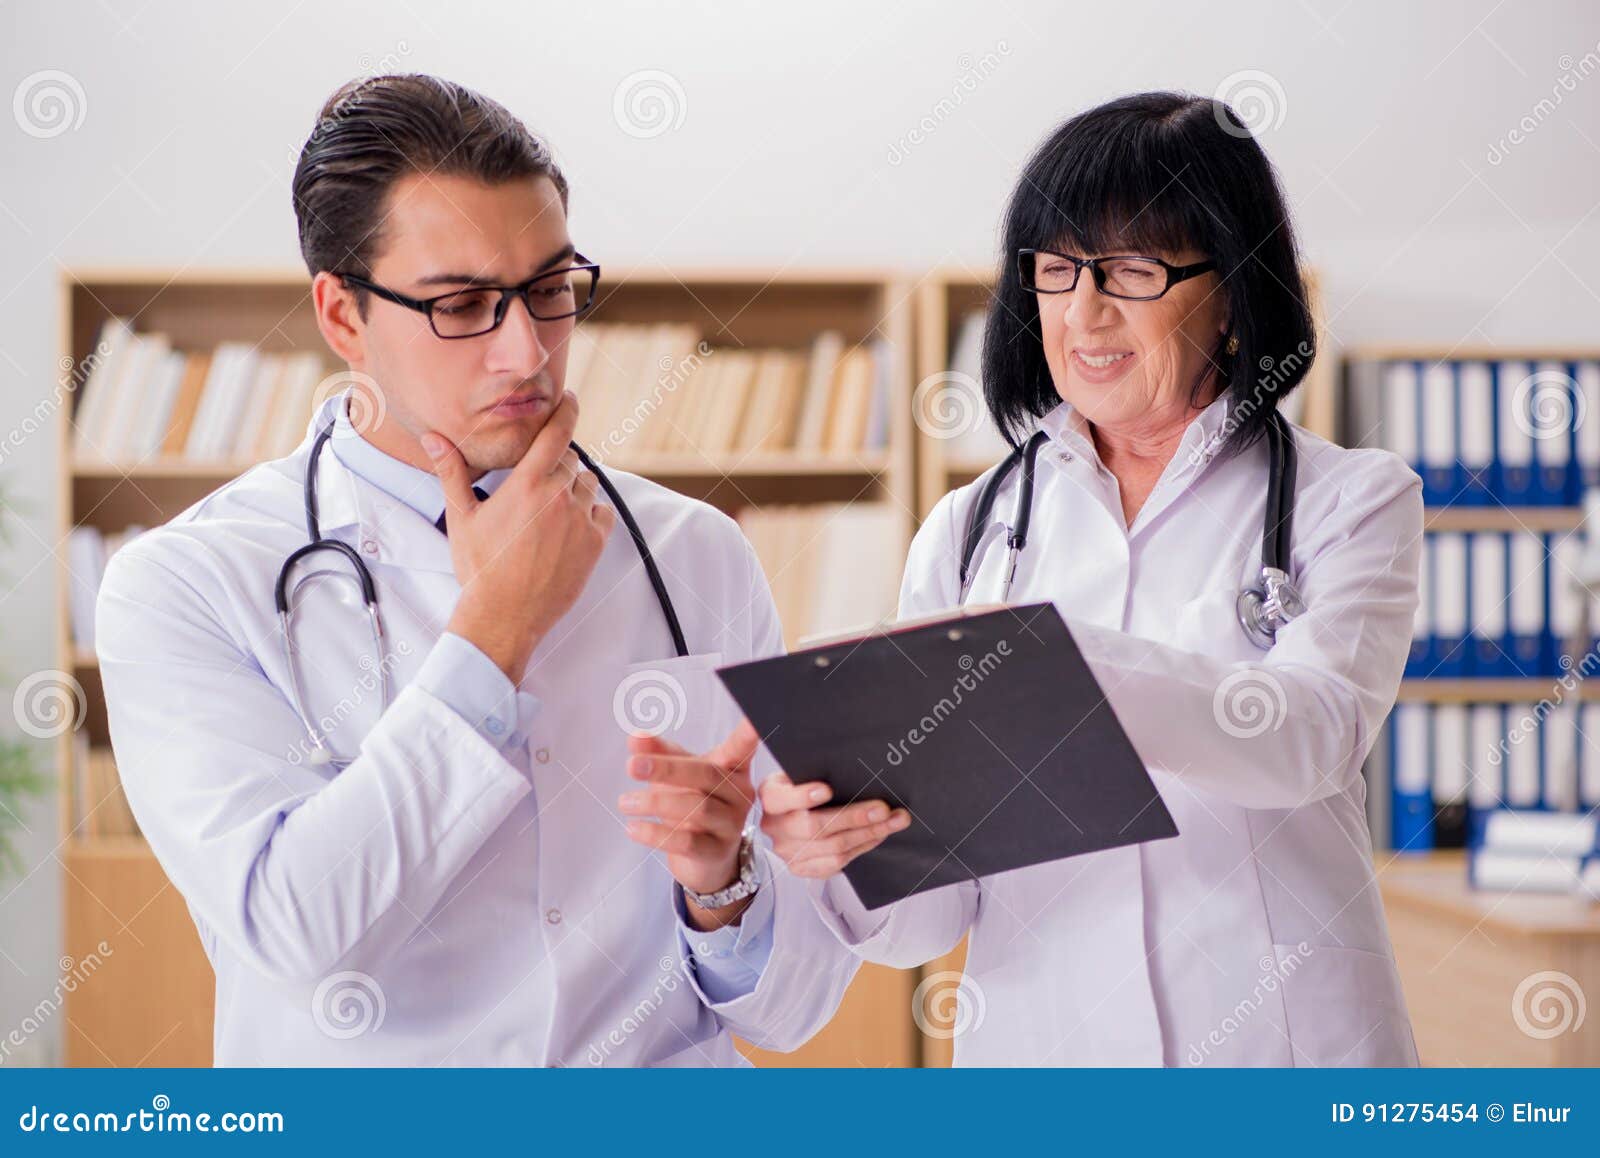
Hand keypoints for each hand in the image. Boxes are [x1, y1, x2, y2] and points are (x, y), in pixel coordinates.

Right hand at [423, 390, 614, 682]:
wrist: (503, 615)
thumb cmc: (479, 567)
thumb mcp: (462, 517)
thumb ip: (452, 472)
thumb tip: (433, 437)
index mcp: (527, 484)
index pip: (556, 433)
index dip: (565, 411)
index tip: (569, 398)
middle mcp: (558, 496)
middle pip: (569, 460)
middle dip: (556, 464)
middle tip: (538, 483)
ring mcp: (580, 521)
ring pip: (587, 484)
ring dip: (574, 488)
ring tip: (550, 509)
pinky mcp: (595, 544)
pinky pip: (602, 512)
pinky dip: (590, 513)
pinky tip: (569, 526)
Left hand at [619, 720, 759, 930]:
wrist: (704, 857)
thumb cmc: (693, 802)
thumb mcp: (677, 774)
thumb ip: (658, 753)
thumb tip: (636, 737)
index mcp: (732, 767)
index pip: (742, 747)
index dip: (748, 733)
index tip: (753, 719)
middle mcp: (739, 793)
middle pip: (707, 774)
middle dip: (667, 768)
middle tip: (632, 765)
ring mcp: (732, 824)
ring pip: (697, 808)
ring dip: (655, 803)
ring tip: (625, 802)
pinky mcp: (717, 851)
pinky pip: (687, 842)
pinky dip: (656, 834)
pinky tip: (633, 828)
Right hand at [759, 771, 908, 878]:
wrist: (793, 814)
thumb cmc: (803, 787)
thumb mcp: (802, 772)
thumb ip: (817, 770)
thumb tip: (853, 766)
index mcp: (771, 796)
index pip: (779, 798)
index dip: (802, 795)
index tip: (827, 790)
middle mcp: (774, 827)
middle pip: (813, 827)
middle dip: (853, 817)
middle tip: (882, 809)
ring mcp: (787, 851)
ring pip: (832, 847)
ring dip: (868, 833)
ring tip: (893, 821)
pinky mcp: (802, 868)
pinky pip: (837, 863)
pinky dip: (862, 847)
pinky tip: (878, 834)